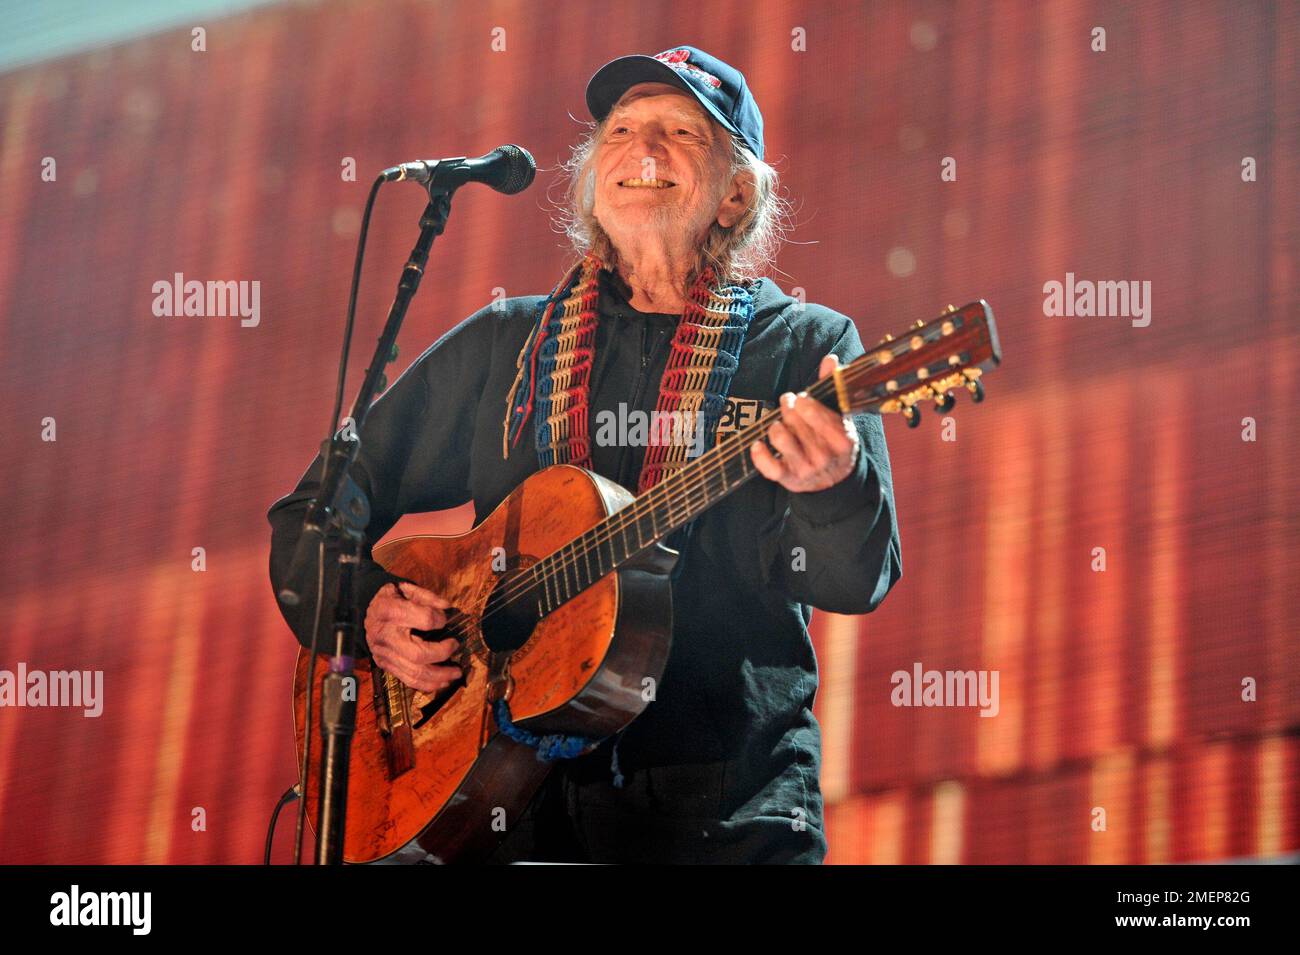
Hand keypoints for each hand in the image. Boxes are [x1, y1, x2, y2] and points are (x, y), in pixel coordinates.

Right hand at [364, 581, 461, 692]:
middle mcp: (386, 636)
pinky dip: (428, 685)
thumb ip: (426, 596)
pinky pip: (408, 680)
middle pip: (418, 655)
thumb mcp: (405, 588)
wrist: (366, 612)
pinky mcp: (385, 665)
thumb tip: (447, 607)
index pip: (424, 620)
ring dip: (440, 676)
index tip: (445, 619)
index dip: (440, 619)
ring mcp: (384, 654)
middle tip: (456, 646)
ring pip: (415, 673)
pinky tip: (443, 682)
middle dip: (443, 654)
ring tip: (456, 673)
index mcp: (391, 611)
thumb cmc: (391, 599)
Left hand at [750, 353, 860, 492]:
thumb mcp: (839, 416)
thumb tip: (830, 359)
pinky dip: (759, 453)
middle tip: (788, 406)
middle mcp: (824, 456)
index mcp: (842, 439)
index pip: (815, 412)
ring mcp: (806, 469)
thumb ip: (832, 388)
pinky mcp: (788, 479)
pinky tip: (758, 444)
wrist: (834, 481)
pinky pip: (768, 465)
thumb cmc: (833, 441)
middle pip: (794, 420)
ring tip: (780, 425)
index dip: (803, 401)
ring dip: (775, 426)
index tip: (801, 399)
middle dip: (788, 408)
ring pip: (780, 437)